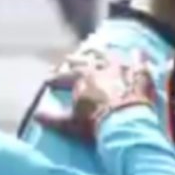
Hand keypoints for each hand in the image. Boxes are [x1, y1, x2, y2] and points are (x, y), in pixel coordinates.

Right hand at [33, 46, 159, 141]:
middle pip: (84, 60)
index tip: (48, 80)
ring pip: (109, 56)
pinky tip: (138, 51)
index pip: (63, 75)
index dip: (55, 78)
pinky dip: (138, 57)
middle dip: (74, 60)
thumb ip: (53, 119)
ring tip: (96, 51)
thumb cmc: (95, 124)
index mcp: (81, 78)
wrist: (126, 124)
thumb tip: (35, 116)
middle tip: (68, 60)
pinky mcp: (140, 74)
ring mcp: (122, 68)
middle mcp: (100, 68)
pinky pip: (140, 62)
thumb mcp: (71, 124)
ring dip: (101, 53)